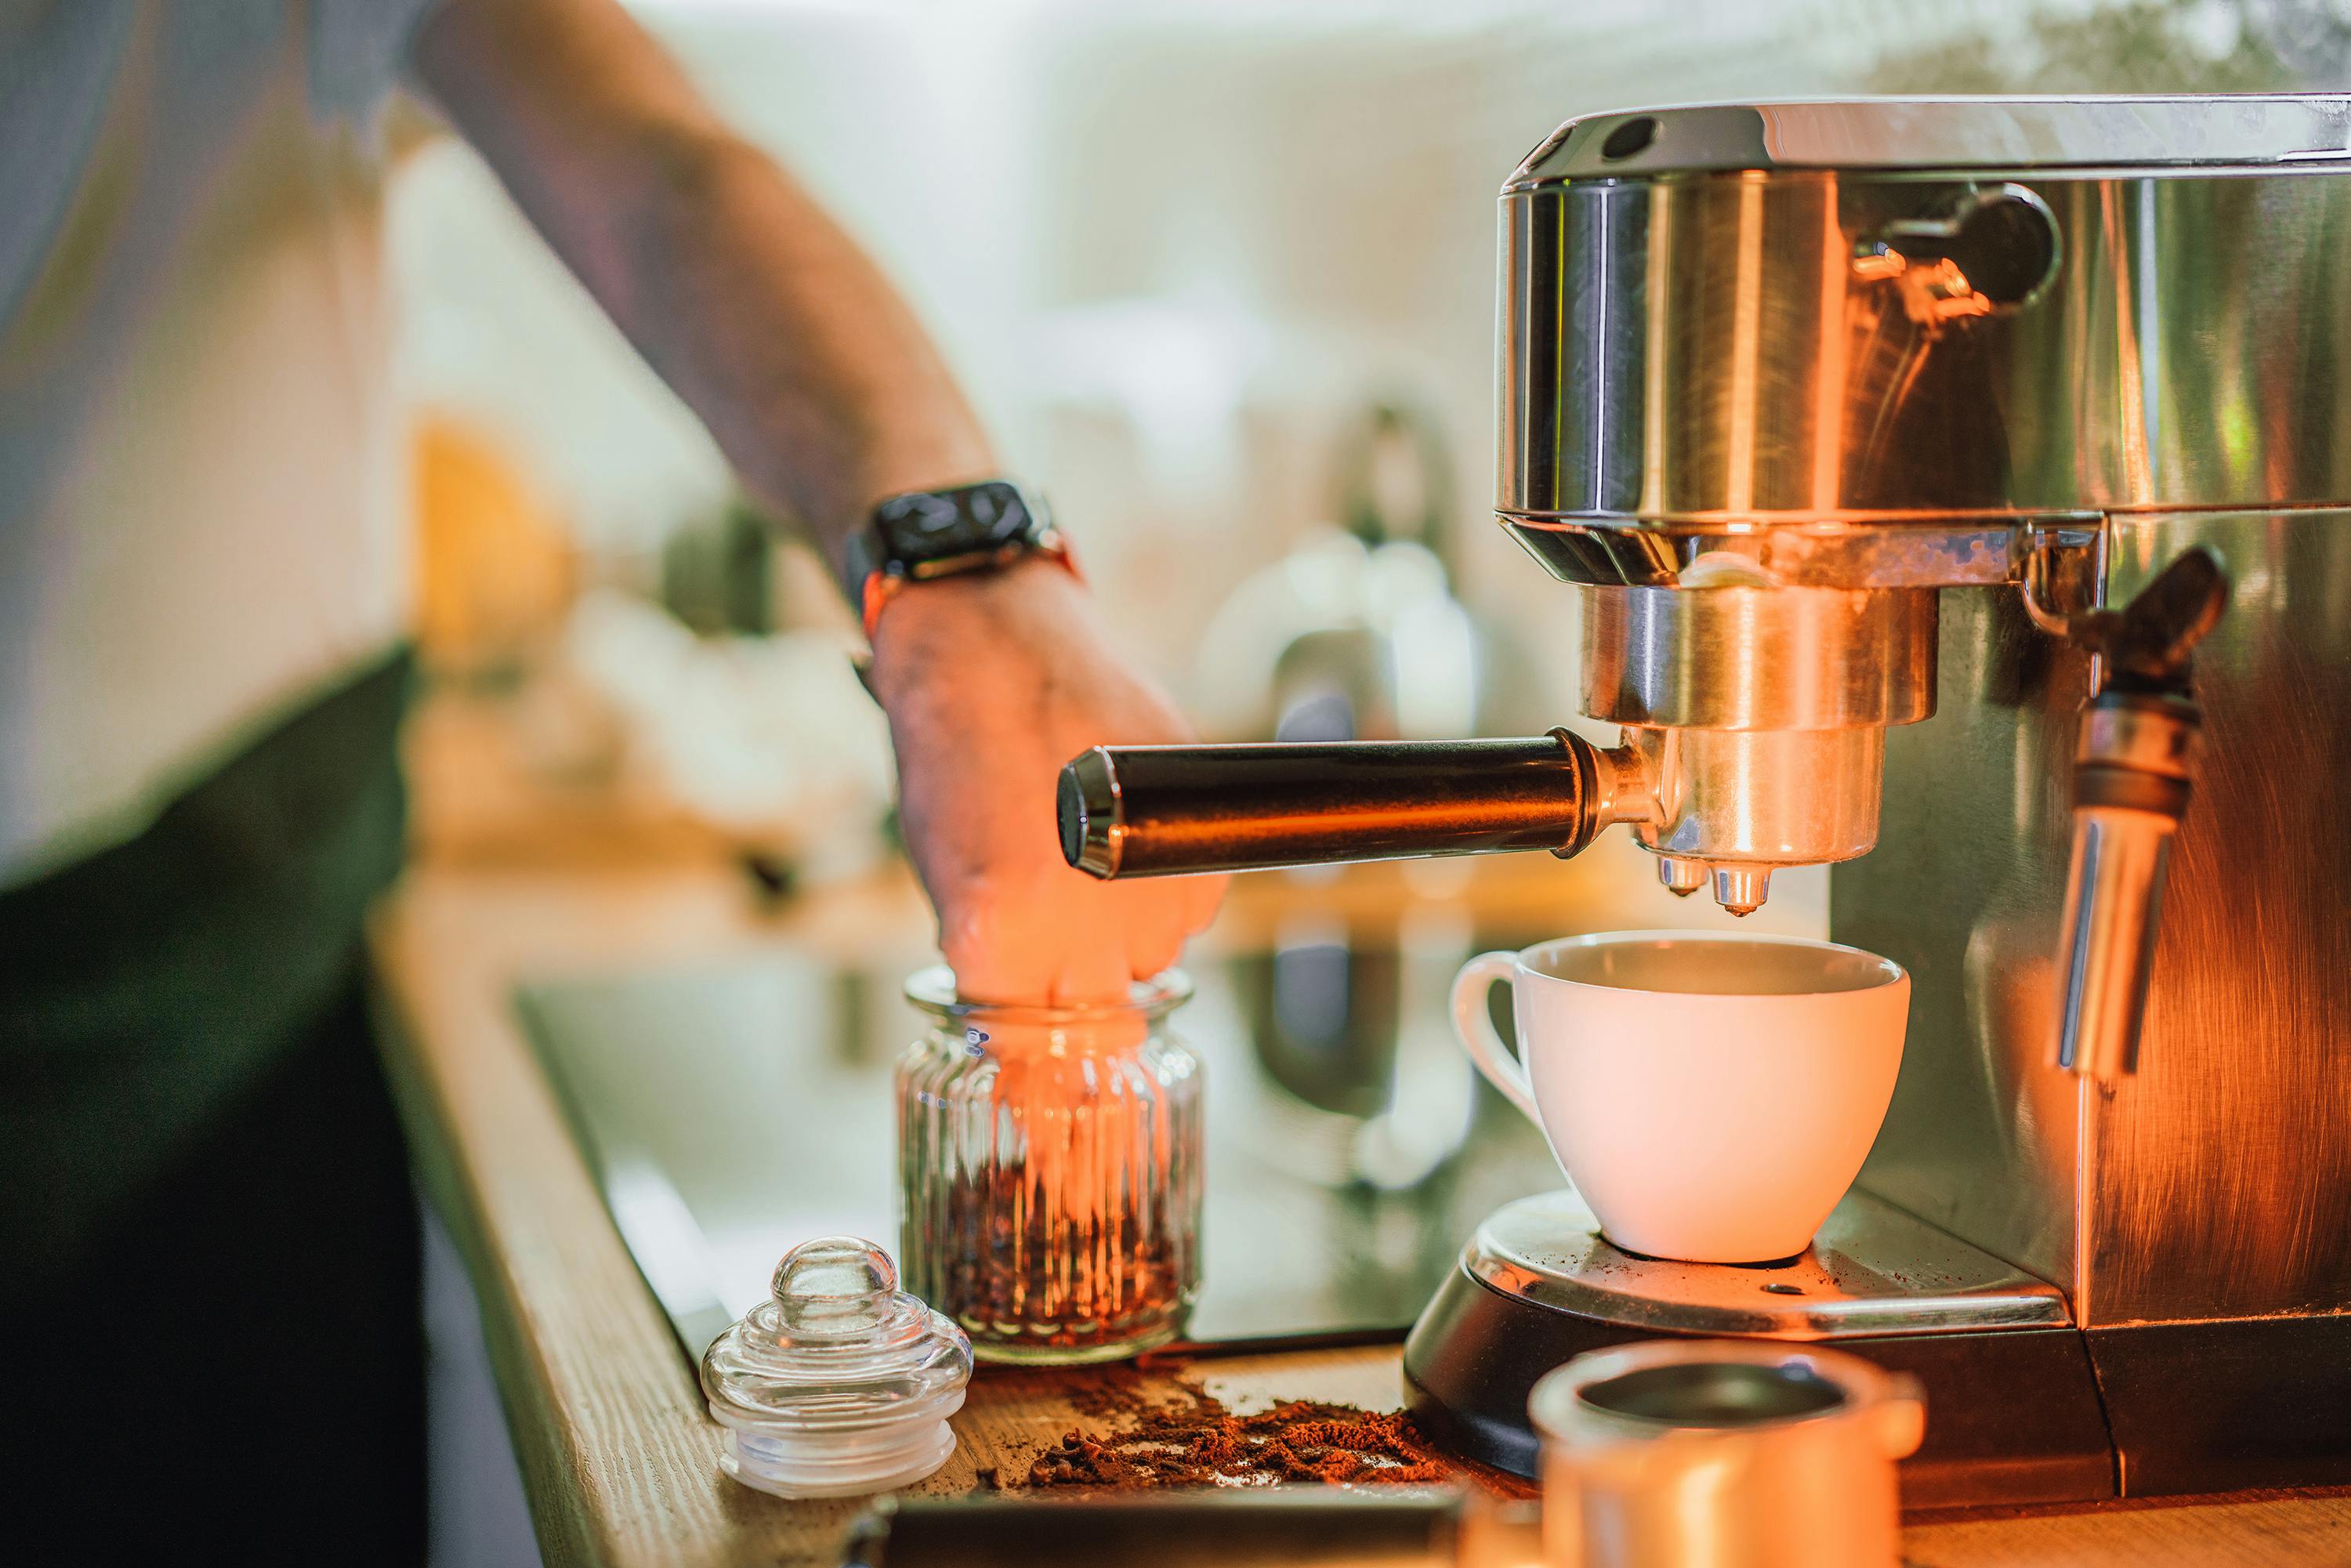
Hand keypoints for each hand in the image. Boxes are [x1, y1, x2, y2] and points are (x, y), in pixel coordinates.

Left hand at [867, 558, 1226, 1003]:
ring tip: (1087, 868)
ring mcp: (1147, 878)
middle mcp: (1079, 921)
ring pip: (1156, 958)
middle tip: (1052, 933)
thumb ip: (988, 961)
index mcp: (997, 937)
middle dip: (1077, 987)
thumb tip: (1023, 1020)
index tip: (1034, 1036)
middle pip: (1100, 1011)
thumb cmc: (952, 754)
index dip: (1031, 1042)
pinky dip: (1168, 888)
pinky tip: (1127, 841)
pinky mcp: (1193, 832)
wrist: (993, 647)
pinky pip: (1194, 903)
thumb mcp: (941, 877)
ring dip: (1127, 938)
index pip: (1031, 1044)